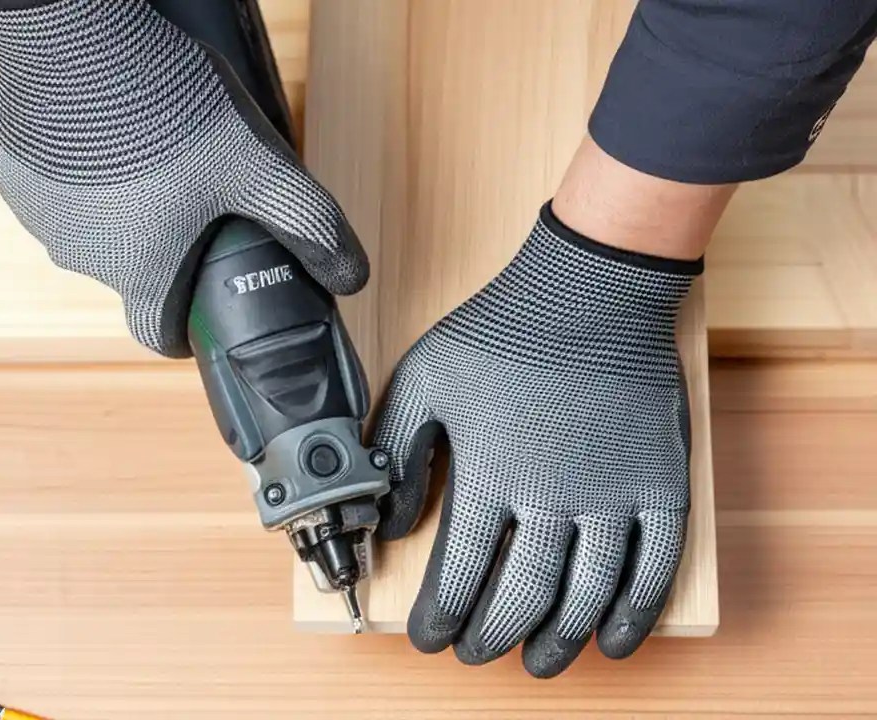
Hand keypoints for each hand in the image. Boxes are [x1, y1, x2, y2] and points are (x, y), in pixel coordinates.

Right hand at [0, 0, 366, 356]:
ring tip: (156, 153)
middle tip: (199, 198)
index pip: (162, 336)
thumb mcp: (260, 168)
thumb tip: (353, 276)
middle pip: (135, 275)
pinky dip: (85, 176)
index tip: (208, 305)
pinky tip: (111, 135)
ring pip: (95, 232)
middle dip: (167, 247)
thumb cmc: (167, 107)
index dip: (190, 330)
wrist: (78, 36)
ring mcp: (42, 219)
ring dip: (123, 209)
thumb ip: (310, 226)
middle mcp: (83, 260)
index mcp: (139, 273)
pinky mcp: (17, 177)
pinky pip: (58, 192)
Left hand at [372, 203, 698, 676]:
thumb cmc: (502, 331)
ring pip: (584, 595)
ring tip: (539, 661)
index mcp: (488, 476)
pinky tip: (612, 639)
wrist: (589, 290)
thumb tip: (386, 522)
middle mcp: (550, 498)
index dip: (440, 619)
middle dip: (492, 637)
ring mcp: (611, 495)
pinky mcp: (658, 485)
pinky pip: (653, 567)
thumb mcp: (423, 379)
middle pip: (520, 598)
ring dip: (558, 641)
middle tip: (477, 653)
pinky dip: (632, 614)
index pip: (457, 576)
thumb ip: (397, 451)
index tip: (431, 638)